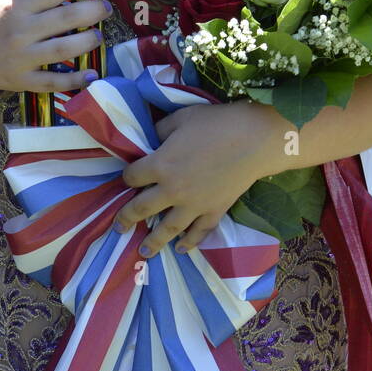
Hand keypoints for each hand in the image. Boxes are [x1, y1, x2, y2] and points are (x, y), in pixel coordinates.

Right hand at [0, 0, 110, 92]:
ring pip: (65, 49)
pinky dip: (76, 80)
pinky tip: (92, 75)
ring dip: (88, 41)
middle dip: (93, 10)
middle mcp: (21, 30)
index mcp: (17, 4)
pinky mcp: (21, 81)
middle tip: (105, 8)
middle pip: (67, 16)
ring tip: (97, 36)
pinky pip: (53, 82)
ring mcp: (22, 57)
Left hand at [111, 101, 263, 257]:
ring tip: (143, 252)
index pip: (133, 176)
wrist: (253, 139)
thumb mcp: (181, 118)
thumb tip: (152, 140)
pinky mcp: (214, 211)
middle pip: (142, 208)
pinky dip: (189, 242)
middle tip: (118, 227)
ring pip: (167, 229)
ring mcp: (194, 205)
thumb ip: (161, 131)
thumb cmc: (215, 123)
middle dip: (126, 218)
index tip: (127, 179)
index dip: (127, 177)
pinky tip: (181, 248)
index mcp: (160, 165)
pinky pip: (198, 232)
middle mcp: (172, 190)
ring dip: (153, 242)